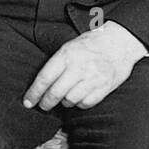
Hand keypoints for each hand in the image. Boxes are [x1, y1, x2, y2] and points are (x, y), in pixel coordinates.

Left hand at [24, 22, 148, 111]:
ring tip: (63, 99)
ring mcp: (93, 78)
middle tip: (43, 106)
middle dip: (46, 103)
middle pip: (56, 92)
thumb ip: (56, 64)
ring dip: (64, 103)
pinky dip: (79, 104)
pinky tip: (78, 99)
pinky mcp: (105, 87)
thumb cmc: (90, 44)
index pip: (45, 78)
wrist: (120, 42)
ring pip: (70, 100)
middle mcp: (79, 68)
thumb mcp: (69, 47)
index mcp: (66, 56)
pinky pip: (87, 103)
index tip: (27, 102)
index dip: (34, 93)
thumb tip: (40, 84)